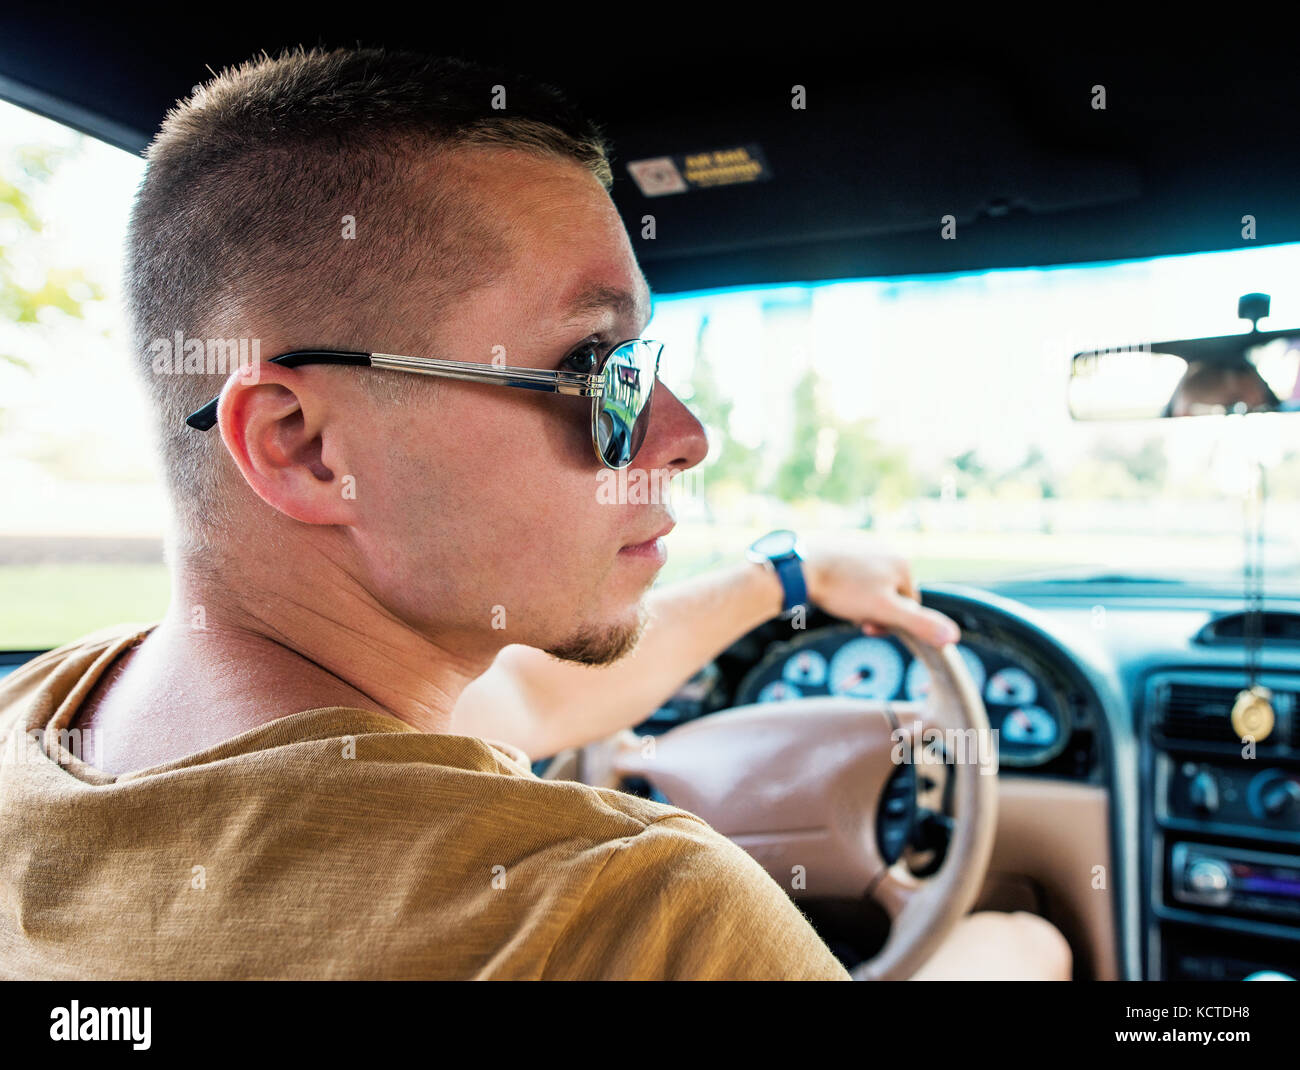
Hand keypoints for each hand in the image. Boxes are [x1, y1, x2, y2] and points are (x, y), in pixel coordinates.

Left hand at [800, 535, 960, 646]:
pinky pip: (851, 570)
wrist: (799, 566)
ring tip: (838, 600)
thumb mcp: (884, 611)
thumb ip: (919, 624)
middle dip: (873, 608)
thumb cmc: (841, 589)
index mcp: (902, 563)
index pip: (909, 603)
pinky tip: (830, 587)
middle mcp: (887, 548)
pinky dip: (844, 583)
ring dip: (858, 598)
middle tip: (851, 614)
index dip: (890, 621)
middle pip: (888, 592)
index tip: (866, 626)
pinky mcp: (842, 543)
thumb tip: (953, 637)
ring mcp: (863, 543)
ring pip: (869, 582)